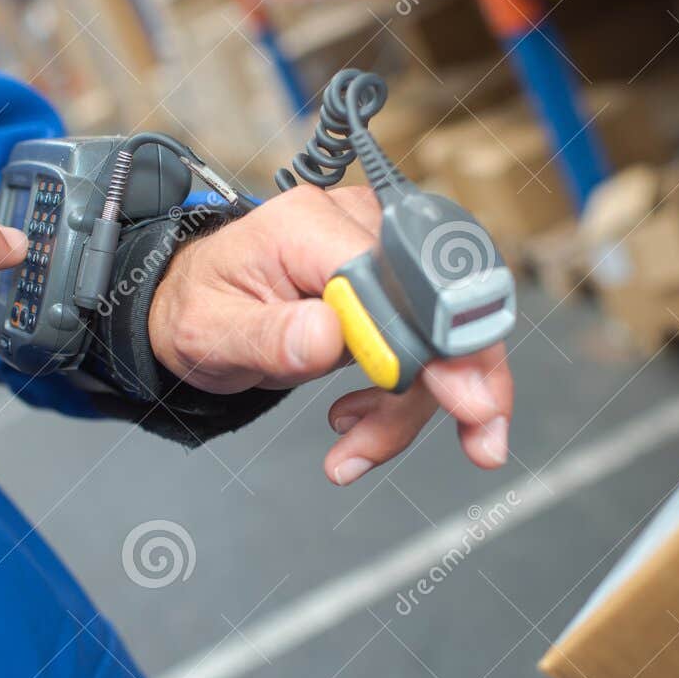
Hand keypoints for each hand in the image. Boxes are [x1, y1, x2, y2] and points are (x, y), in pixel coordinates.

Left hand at [148, 186, 513, 484]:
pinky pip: (423, 354)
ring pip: (437, 342)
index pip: (390, 278)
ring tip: (355, 452)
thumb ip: (269, 335)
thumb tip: (326, 336)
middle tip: (482, 437)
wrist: (196, 308)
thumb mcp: (211, 331)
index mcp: (310, 225)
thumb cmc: (201, 307)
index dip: (433, 338)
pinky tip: (357, 427)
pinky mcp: (392, 295)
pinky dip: (404, 404)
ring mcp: (382, 261)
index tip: (464, 395)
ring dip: (412, 411)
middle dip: (467, 377)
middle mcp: (358, 230)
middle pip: (440, 303)